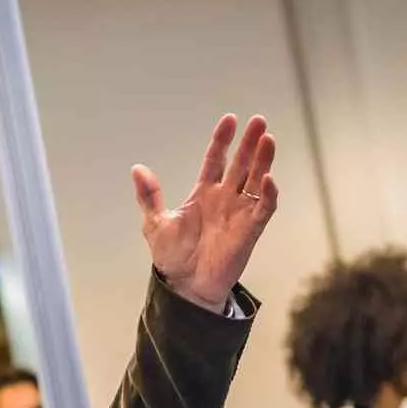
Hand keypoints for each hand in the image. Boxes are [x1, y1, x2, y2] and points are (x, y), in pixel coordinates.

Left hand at [134, 114, 280, 313]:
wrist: (184, 288)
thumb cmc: (171, 258)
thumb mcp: (155, 224)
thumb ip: (149, 196)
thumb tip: (137, 168)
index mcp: (203, 194)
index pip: (216, 159)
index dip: (222, 140)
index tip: (229, 119)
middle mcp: (224, 199)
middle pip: (241, 164)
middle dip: (250, 143)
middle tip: (259, 121)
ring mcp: (239, 213)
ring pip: (256, 180)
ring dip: (264, 161)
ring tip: (268, 139)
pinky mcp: (250, 230)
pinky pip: (264, 208)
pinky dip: (269, 194)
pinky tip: (269, 178)